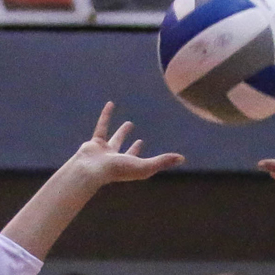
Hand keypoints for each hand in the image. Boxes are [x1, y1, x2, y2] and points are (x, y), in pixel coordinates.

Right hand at [66, 103, 183, 186]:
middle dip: (131, 144)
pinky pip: (102, 126)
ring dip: (120, 131)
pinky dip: (106, 115)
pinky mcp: (94, 143)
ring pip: (113, 139)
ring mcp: (104, 152)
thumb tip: (182, 158)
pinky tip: (110, 104)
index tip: (143, 143)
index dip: (141, 153)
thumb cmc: (118, 170)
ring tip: (128, 123)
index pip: (137, 160)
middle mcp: (116, 160)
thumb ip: (162, 161)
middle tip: (136, 136)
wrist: (91, 170)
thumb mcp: (144, 166)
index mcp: (128, 167)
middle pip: (125, 150)